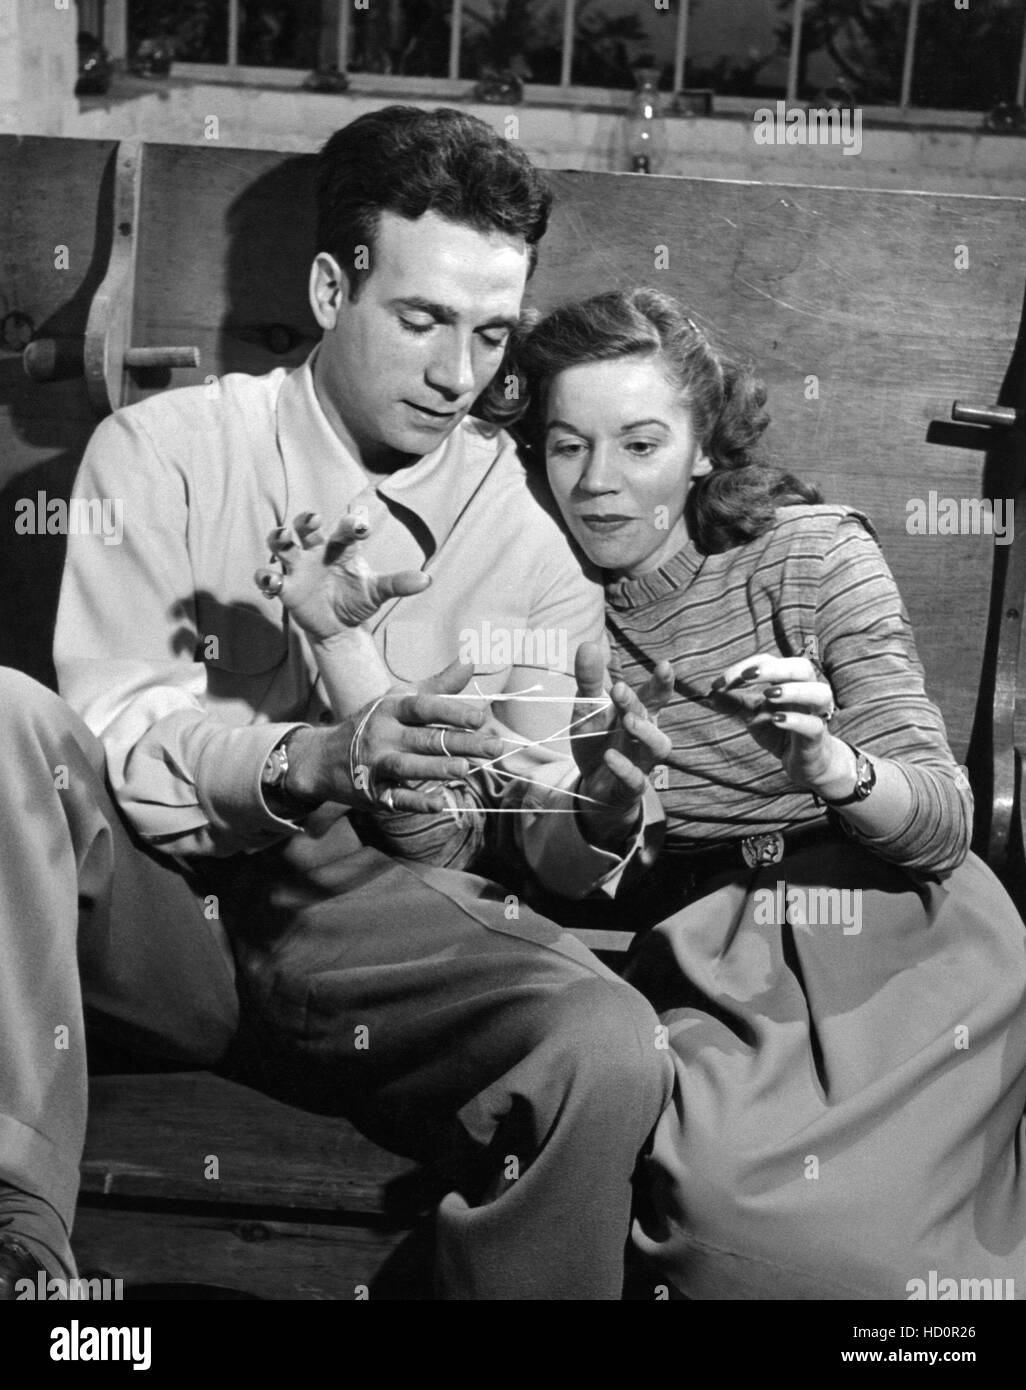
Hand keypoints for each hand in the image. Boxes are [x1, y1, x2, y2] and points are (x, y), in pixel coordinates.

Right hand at [254, 512, 429, 640]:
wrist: (339, 627)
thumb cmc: (357, 600)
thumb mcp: (378, 592)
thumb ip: (398, 583)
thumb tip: (427, 581)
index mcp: (341, 548)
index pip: (345, 529)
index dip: (351, 524)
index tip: (361, 525)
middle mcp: (317, 551)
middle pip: (306, 527)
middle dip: (306, 520)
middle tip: (314, 519)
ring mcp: (298, 567)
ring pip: (281, 544)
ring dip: (279, 538)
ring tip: (283, 536)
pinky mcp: (284, 587)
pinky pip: (268, 577)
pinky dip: (267, 578)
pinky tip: (273, 581)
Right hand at [286, 659, 503, 813]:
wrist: (324, 758)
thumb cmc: (373, 723)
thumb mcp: (398, 699)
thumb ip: (438, 686)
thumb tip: (471, 661)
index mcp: (390, 709)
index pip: (423, 707)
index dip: (451, 711)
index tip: (480, 717)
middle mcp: (382, 735)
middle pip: (425, 739)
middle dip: (461, 743)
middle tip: (494, 747)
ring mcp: (376, 765)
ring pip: (408, 767)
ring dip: (437, 769)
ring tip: (466, 769)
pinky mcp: (374, 792)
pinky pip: (396, 798)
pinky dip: (418, 802)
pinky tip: (441, 804)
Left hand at [571, 642, 673, 847]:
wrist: (594, 785)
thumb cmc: (598, 739)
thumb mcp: (588, 708)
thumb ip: (590, 680)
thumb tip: (587, 644)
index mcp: (641, 712)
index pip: (656, 695)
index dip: (663, 682)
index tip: (665, 664)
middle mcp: (646, 734)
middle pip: (650, 716)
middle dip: (636, 702)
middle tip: (618, 689)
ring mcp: (642, 761)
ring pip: (657, 747)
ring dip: (644, 733)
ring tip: (627, 721)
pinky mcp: (631, 785)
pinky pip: (635, 778)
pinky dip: (624, 768)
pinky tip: (609, 756)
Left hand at [710, 652, 851, 794]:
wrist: (806, 763)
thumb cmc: (780, 731)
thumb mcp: (753, 714)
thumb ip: (733, 703)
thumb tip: (709, 694)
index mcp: (789, 681)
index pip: (771, 661)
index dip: (745, 667)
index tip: (720, 683)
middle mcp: (806, 693)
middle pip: (801, 667)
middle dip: (774, 668)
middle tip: (748, 676)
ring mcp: (815, 714)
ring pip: (819, 692)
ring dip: (793, 690)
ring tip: (769, 694)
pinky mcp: (817, 738)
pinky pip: (814, 725)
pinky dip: (796, 720)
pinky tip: (777, 719)